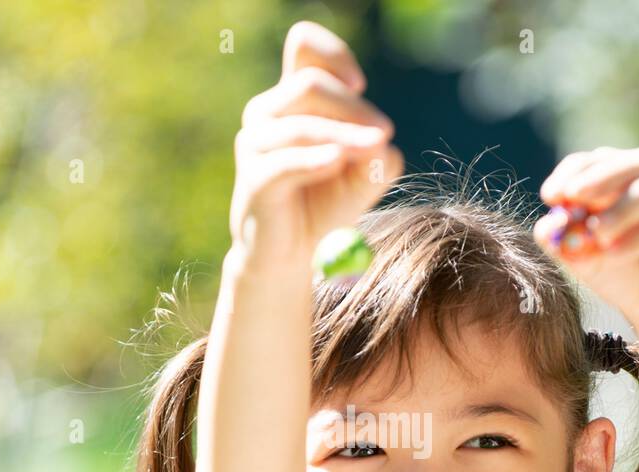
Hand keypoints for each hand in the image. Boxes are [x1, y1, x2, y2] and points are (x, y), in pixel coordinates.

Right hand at [229, 21, 403, 267]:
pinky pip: (284, 162)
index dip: (333, 54)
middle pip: (310, 83)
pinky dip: (314, 159)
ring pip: (302, 124)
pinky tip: (337, 161)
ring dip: (345, 135)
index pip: (303, 47)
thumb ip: (377, 153)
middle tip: (386, 132)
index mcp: (291, 100)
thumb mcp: (364, 175)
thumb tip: (380, 142)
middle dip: (354, 107)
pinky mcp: (253, 180)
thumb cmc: (325, 207)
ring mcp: (255, 145)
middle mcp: (267, 113)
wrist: (294, 257)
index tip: (361, 84)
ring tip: (376, 148)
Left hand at [534, 147, 638, 327]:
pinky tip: (614, 252)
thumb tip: (544, 226)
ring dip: (619, 210)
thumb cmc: (619, 272)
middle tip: (572, 195)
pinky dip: (636, 238)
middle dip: (596, 178)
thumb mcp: (581, 258)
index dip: (569, 175)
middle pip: (624, 164)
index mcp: (615, 177)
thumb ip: (559, 241)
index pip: (590, 163)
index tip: (550, 197)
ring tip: (596, 233)